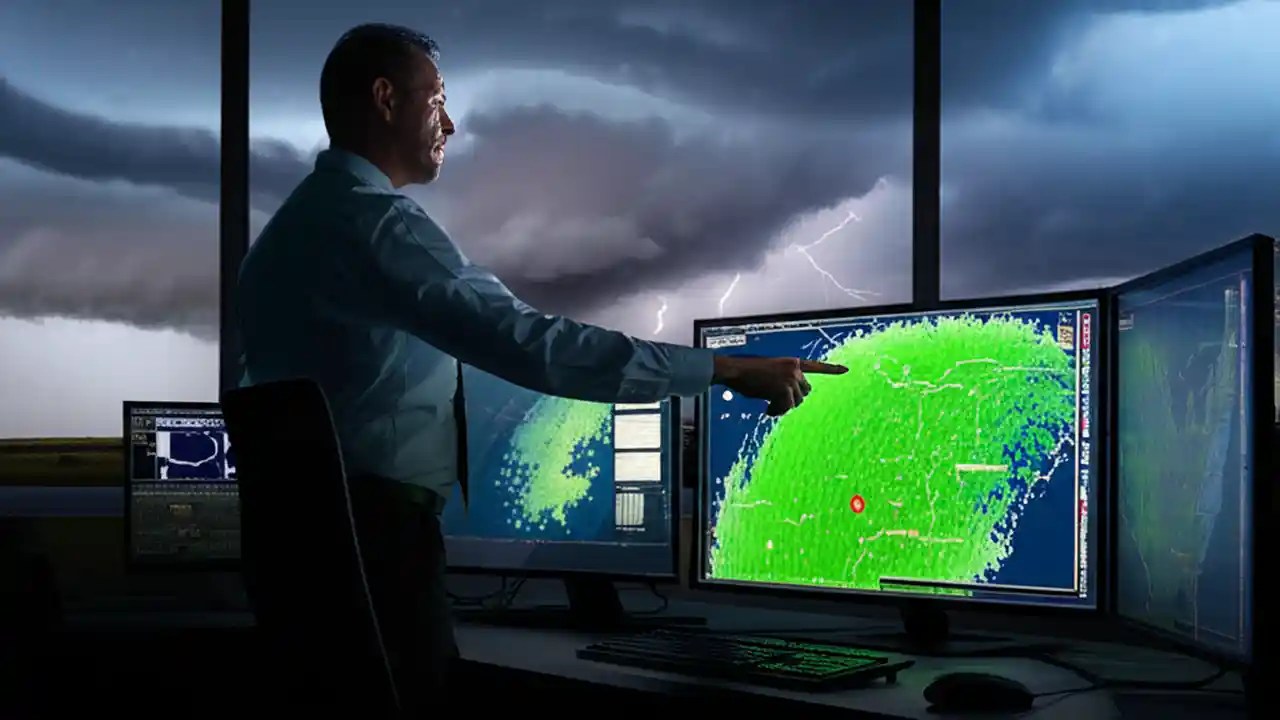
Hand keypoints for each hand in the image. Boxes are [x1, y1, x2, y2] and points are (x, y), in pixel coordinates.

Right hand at [712, 355, 847, 416]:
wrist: (736, 370)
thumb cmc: (748, 371)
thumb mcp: (771, 371)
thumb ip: (785, 380)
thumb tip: (792, 399)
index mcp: (792, 363)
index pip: (816, 366)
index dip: (832, 369)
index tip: (846, 370)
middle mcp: (794, 369)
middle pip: (805, 392)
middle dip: (793, 399)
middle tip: (777, 403)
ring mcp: (790, 379)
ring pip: (796, 402)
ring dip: (783, 407)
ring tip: (770, 406)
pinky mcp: (783, 389)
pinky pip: (786, 407)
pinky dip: (777, 411)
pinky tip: (768, 410)